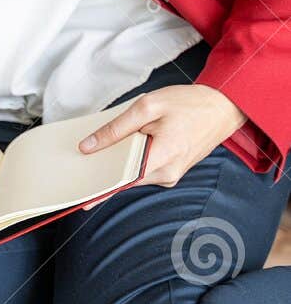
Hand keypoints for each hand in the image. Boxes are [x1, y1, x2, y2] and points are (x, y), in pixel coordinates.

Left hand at [78, 84, 246, 187]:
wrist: (222, 107)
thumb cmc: (188, 104)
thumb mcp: (148, 107)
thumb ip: (116, 128)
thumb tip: (88, 147)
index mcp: (162, 158)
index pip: (122, 181)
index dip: (100, 188)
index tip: (81, 199)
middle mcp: (167, 174)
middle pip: (126, 179)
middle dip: (106, 171)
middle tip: (84, 164)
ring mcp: (171, 175)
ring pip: (135, 176)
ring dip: (120, 165)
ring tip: (106, 148)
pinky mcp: (172, 172)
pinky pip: (146, 171)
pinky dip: (134, 162)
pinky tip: (126, 148)